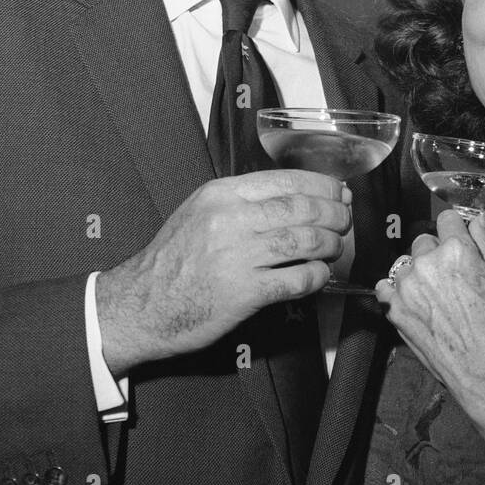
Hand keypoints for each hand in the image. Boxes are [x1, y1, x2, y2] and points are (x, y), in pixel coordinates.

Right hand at [96, 170, 350, 371]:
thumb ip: (241, 201)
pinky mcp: (245, 293)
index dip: (322, 186)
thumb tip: (294, 197)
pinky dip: (317, 277)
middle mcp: (232, 219)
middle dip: (334, 214)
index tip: (338, 193)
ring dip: (331, 245)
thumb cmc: (172, 259)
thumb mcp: (199, 212)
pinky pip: (297, 280)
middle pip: (303, 209)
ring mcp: (239, 256)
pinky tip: (320, 277)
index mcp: (222, 194)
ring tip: (335, 248)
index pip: (286, 180)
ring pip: (306, 242)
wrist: (140, 305)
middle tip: (344, 221)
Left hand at [374, 210, 484, 402]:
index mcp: (456, 249)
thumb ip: (484, 243)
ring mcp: (407, 285)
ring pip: (406, 264)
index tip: (456, 241)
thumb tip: (475, 219)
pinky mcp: (394, 308)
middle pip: (424, 242)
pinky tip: (414, 304)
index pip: (446, 219)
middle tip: (450, 279)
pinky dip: (395, 293)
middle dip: (435, 255)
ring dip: (416, 274)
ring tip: (435, 299)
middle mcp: (427, 262)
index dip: (453, 231)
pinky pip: (385, 287)